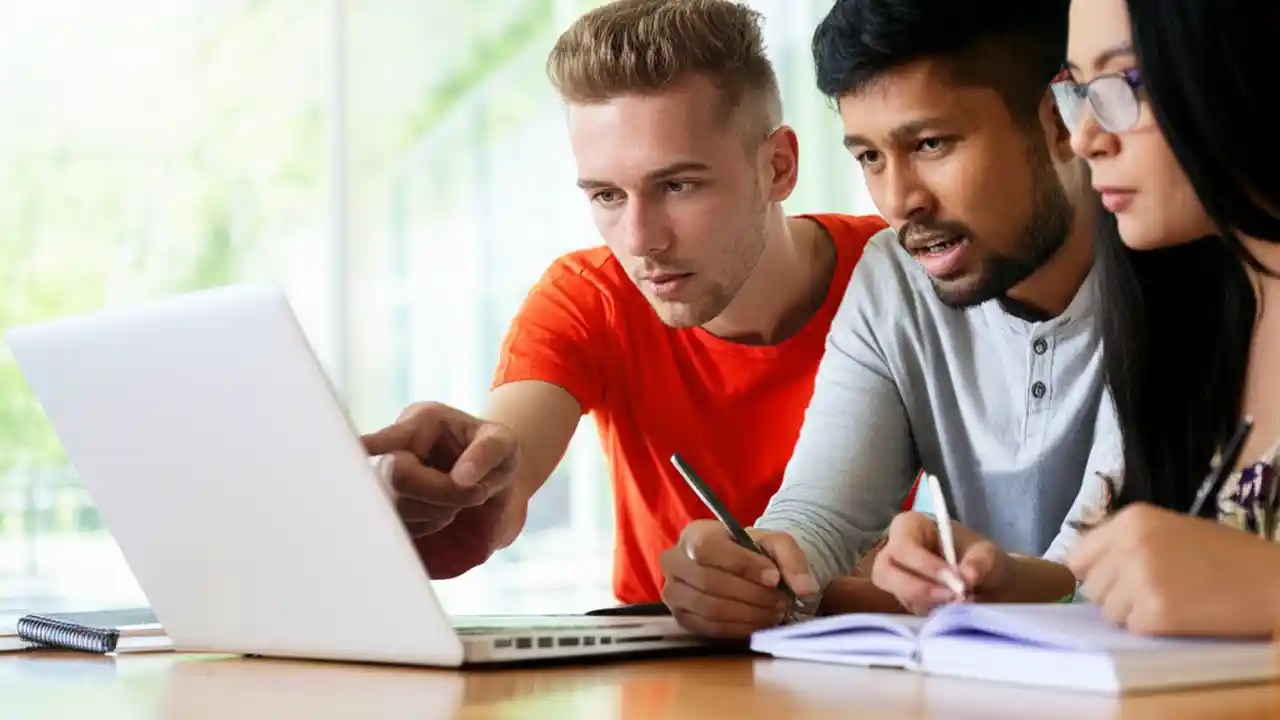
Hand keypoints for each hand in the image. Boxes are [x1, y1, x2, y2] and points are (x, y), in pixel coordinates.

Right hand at [361, 401, 518, 578]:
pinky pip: (400, 525)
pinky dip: (428, 525)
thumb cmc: (496, 450)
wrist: (491, 475)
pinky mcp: (392, 503)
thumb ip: (487, 453)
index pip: (392, 436)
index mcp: (422, 422)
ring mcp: (390, 478)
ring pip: (398, 507)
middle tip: (473, 494)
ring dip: (437, 512)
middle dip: (439, 494)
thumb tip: (462, 478)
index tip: (353, 448)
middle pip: (397, 478)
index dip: (370, 444)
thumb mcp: (505, 442)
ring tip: (460, 500)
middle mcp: (398, 447)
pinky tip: (444, 513)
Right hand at [659, 521, 819, 637]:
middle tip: (782, 602)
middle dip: (751, 594)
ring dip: (747, 614)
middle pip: (708, 581)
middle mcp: (674, 562)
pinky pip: (708, 627)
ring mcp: (674, 592)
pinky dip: (738, 628)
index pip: (708, 549)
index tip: (774, 578)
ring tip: (774, 613)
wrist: (739, 570)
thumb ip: (792, 558)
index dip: (741, 565)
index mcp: (694, 534)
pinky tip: (759, 624)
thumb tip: (805, 588)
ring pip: (708, 607)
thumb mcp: (775, 544)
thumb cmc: (752, 553)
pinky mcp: (681, 618)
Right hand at [870, 511, 1012, 614]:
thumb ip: (979, 562)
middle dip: (917, 588)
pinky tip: (955, 611)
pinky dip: (933, 614)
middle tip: (952, 597)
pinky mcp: (907, 602)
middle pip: (885, 572)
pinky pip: (910, 611)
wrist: (991, 582)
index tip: (953, 579)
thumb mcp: (988, 554)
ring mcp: (898, 579)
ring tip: (962, 603)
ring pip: (898, 595)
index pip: (902, 544)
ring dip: (930, 603)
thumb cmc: (982, 557)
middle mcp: (895, 553)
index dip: (922, 563)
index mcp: (910, 527)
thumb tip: (967, 577)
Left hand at [1067, 504, 1279, 636]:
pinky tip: (1181, 617)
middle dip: (1115, 596)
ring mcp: (1140, 577)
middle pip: (1091, 586)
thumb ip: (1128, 543)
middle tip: (1154, 595)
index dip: (1093, 574)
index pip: (1078, 554)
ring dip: (1133, 615)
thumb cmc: (1229, 557)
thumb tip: (1084, 569)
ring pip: (1108, 611)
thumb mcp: (1172, 531)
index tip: (1111, 584)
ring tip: (1172, 603)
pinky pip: (1133, 628)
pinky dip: (1152, 629)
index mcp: (1132, 519)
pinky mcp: (1155, 611)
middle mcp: (1129, 543)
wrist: (1274, 582)